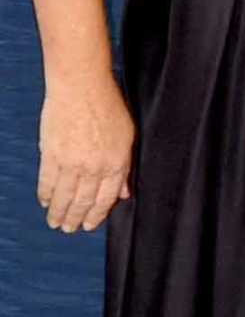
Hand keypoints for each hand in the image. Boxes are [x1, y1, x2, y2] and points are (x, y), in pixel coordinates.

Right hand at [38, 69, 133, 232]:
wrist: (82, 87)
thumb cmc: (108, 106)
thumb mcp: (127, 136)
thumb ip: (125, 167)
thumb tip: (124, 192)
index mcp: (116, 162)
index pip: (107, 198)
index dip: (97, 214)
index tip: (91, 224)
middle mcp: (94, 166)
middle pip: (84, 201)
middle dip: (76, 219)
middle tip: (70, 229)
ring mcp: (71, 162)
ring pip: (64, 197)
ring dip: (59, 213)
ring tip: (56, 223)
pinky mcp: (51, 155)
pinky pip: (47, 182)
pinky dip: (46, 195)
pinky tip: (45, 203)